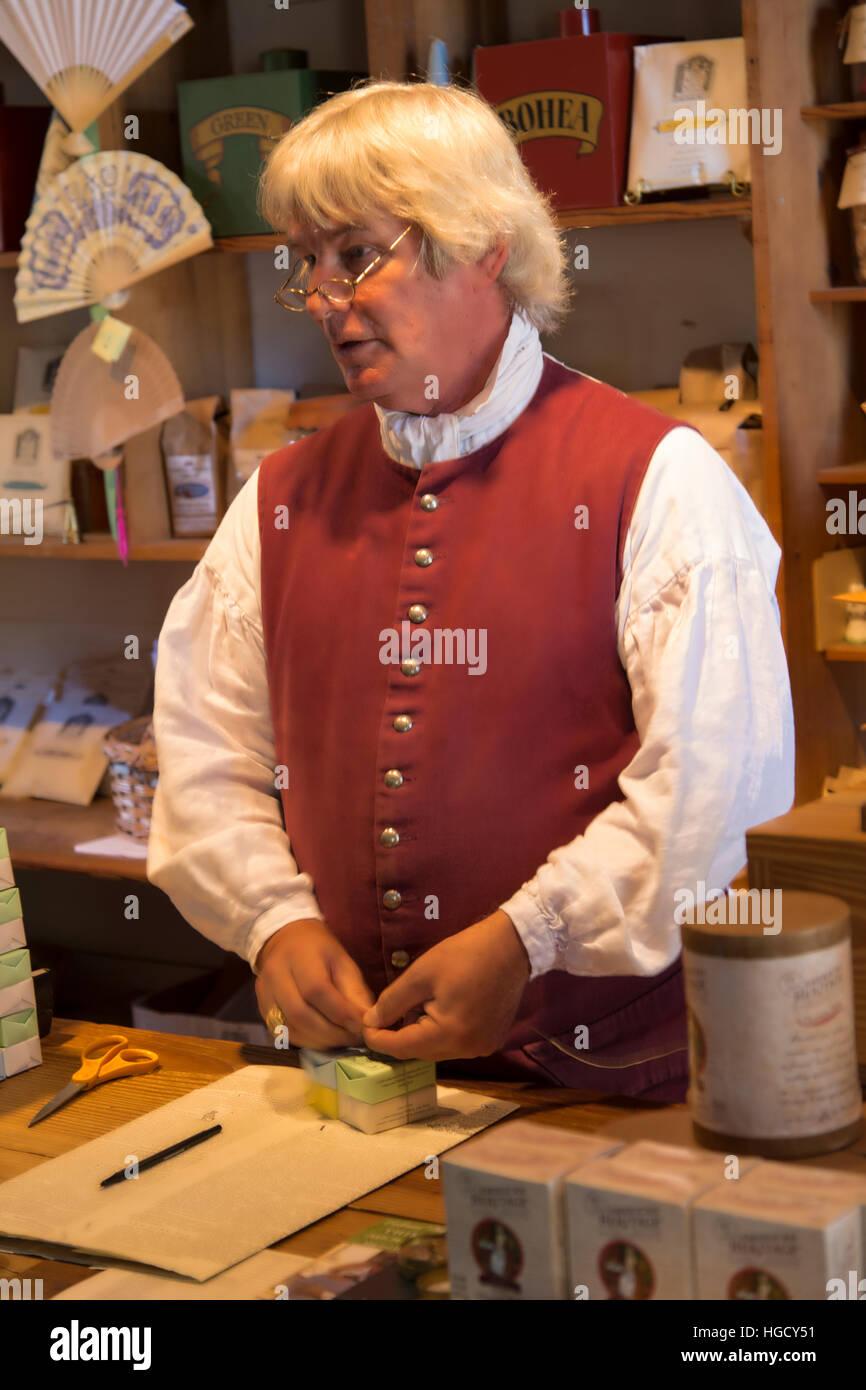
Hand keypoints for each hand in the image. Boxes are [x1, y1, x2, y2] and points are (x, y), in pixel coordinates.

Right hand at [254, 919, 374, 1049]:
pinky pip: (282, 1034)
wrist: (286, 941)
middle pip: (300, 1014)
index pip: (316, 989)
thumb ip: (355, 991)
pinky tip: (323, 1039)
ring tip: (341, 1040)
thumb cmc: (321, 952)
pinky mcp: (261, 1009)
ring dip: (319, 1041)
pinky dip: (306, 1041)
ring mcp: (263, 993)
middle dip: (331, 1033)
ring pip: (290, 1028)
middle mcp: (275, 974)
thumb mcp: (343, 962)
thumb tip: (368, 1023)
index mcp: (299, 955)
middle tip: (353, 1038)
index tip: (362, 1026)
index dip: (341, 1013)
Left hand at [361, 910, 530, 1060]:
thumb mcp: (421, 974)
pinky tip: (439, 1006)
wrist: (513, 945)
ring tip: (418, 1002)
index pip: (401, 1048)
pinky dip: (440, 1031)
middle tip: (389, 1008)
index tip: (363, 1024)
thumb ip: (392, 1002)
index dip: (377, 1038)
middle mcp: (467, 1050)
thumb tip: (371, 1022)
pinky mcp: (490, 1040)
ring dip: (421, 1033)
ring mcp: (482, 1047)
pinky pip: (455, 1043)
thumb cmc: (465, 954)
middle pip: (419, 1051)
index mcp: (449, 1035)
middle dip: (400, 1034)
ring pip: (437, 1049)